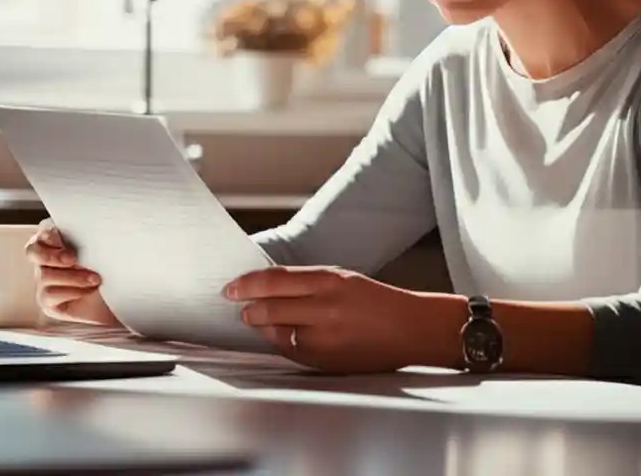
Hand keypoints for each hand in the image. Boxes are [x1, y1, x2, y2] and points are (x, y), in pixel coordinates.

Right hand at [24, 219, 119, 326]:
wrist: (120, 296)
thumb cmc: (111, 267)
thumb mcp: (102, 249)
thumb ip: (89, 237)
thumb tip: (88, 228)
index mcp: (56, 239)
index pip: (43, 232)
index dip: (50, 235)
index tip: (65, 240)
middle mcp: (45, 259)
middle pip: (32, 251)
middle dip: (52, 255)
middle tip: (73, 259)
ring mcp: (43, 280)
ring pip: (45, 275)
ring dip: (73, 277)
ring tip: (95, 279)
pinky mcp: (47, 300)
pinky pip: (50, 294)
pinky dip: (72, 291)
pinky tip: (88, 291)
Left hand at [222, 266, 447, 372]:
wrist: (410, 329)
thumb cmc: (375, 300)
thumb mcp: (342, 278)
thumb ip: (304, 282)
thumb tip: (264, 287)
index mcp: (329, 281)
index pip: (274, 281)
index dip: (246, 284)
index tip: (230, 288)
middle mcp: (325, 310)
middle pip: (268, 308)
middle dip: (248, 308)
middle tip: (239, 305)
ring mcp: (324, 339)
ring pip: (275, 333)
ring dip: (262, 326)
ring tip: (258, 319)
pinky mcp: (325, 362)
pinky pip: (290, 351)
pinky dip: (281, 341)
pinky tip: (282, 334)